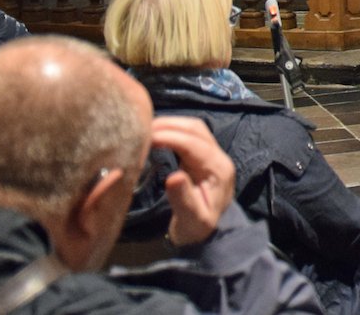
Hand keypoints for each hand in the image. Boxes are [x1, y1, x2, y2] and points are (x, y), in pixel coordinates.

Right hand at [152, 116, 236, 246]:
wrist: (208, 234)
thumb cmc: (197, 229)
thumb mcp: (191, 220)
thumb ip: (183, 199)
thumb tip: (173, 177)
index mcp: (218, 170)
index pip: (194, 144)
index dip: (170, 136)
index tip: (145, 137)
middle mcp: (218, 157)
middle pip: (196, 129)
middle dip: (169, 125)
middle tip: (141, 130)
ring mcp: (212, 155)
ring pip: (194, 128)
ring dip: (170, 124)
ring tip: (145, 130)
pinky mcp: (202, 156)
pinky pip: (189, 135)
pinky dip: (172, 130)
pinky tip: (155, 135)